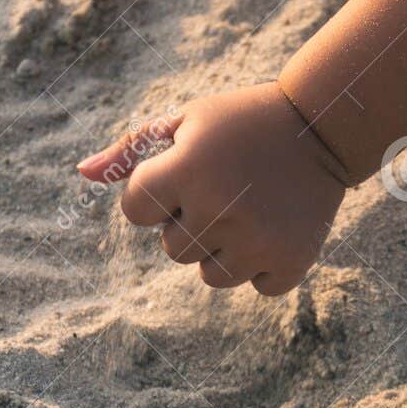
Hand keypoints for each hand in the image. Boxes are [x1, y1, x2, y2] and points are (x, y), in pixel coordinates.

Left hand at [76, 84, 346, 295]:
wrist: (325, 124)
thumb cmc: (242, 121)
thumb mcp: (187, 120)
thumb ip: (132, 151)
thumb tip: (81, 174)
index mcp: (188, 169)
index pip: (136, 211)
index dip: (156, 194)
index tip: (185, 172)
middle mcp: (220, 207)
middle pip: (172, 248)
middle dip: (190, 222)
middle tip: (227, 187)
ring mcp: (257, 239)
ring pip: (209, 275)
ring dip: (223, 249)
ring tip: (249, 209)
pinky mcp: (291, 260)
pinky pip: (257, 287)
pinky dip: (264, 266)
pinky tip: (276, 227)